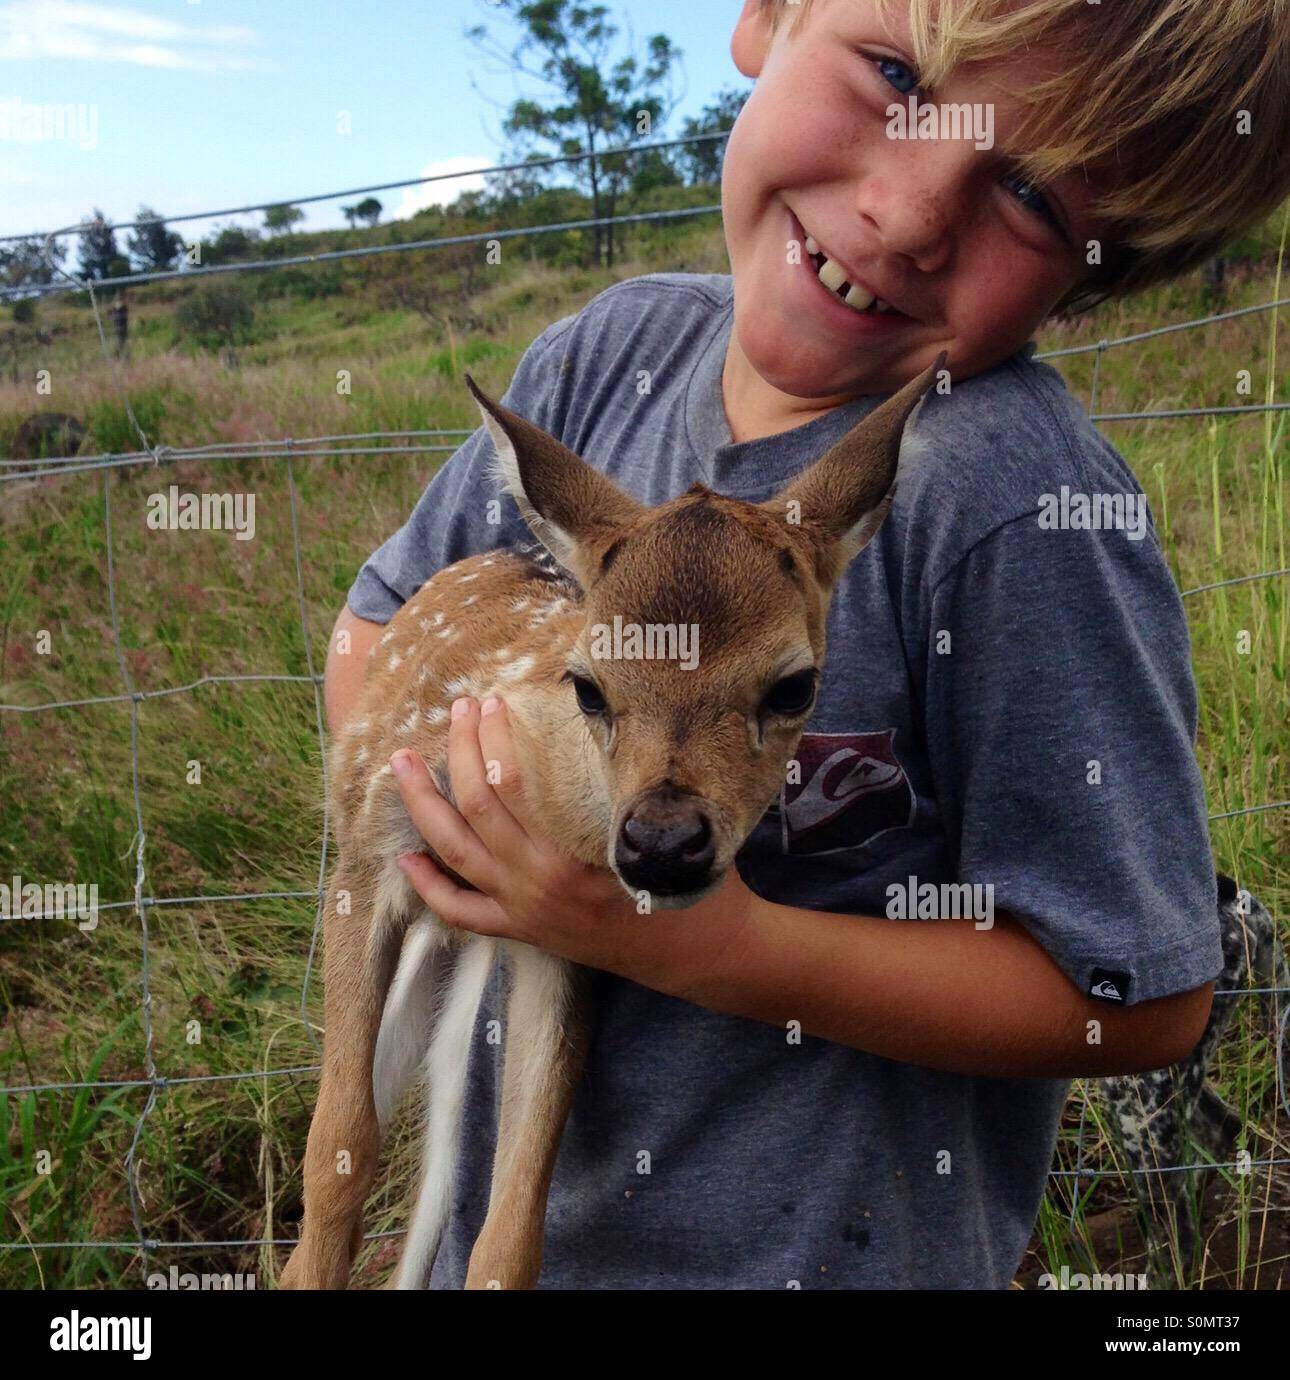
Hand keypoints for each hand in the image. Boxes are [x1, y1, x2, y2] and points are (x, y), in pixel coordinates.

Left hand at [389, 695, 758, 992]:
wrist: (699, 955)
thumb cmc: (690, 882)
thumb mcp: (667, 827)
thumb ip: (633, 787)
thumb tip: (611, 726)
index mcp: (568, 858)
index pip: (510, 785)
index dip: (494, 738)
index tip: (494, 701)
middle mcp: (535, 886)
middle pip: (473, 809)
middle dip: (457, 753)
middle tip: (456, 709)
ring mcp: (523, 912)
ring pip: (453, 854)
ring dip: (423, 807)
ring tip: (401, 765)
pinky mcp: (524, 931)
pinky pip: (462, 913)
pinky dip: (429, 886)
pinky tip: (406, 858)